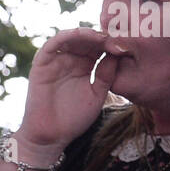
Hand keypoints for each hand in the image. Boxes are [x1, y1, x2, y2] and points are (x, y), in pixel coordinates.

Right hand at [15, 27, 126, 154]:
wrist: (51, 136)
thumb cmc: (74, 119)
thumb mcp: (97, 95)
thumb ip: (106, 75)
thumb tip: (119, 54)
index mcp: (85, 66)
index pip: (99, 47)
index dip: (112, 44)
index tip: (128, 46)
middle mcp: (71, 59)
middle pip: (87, 39)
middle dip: (103, 37)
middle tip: (117, 38)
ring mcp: (56, 60)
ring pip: (72, 38)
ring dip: (87, 34)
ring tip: (102, 37)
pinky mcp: (42, 63)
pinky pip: (53, 44)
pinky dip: (67, 37)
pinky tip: (81, 35)